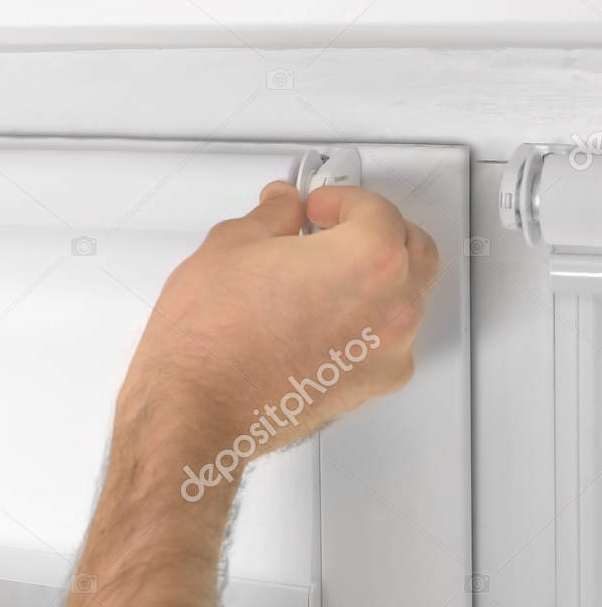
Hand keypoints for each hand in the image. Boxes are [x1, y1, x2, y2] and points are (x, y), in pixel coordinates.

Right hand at [114, 181, 437, 477]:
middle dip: (375, 231)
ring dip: (375, 277)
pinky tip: (321, 315)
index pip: (377, 209)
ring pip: (404, 297)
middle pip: (412, 250)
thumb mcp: (230, 247)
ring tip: (322, 273)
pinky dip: (365, 321)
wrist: (196, 408)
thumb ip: (271, 217)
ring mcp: (387, 353)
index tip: (318, 204)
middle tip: (332, 227)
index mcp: (369, 260)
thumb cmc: (209, 341)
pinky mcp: (371, 386)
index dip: (341, 198)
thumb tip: (282, 209)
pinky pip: (386, 341)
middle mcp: (392, 308)